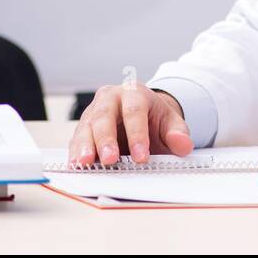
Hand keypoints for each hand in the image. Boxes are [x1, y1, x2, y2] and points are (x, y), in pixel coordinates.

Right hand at [68, 82, 193, 165]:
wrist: (142, 115)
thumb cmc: (154, 118)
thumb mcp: (171, 122)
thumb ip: (178, 133)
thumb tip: (182, 144)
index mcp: (133, 92)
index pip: (134, 111)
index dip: (137, 134)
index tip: (141, 157)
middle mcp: (109, 98)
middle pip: (104, 116)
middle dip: (106, 139)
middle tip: (110, 159)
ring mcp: (93, 111)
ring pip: (85, 126)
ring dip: (84, 146)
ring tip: (85, 163)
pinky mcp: (83, 127)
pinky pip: (76, 139)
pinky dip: (75, 153)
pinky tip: (76, 165)